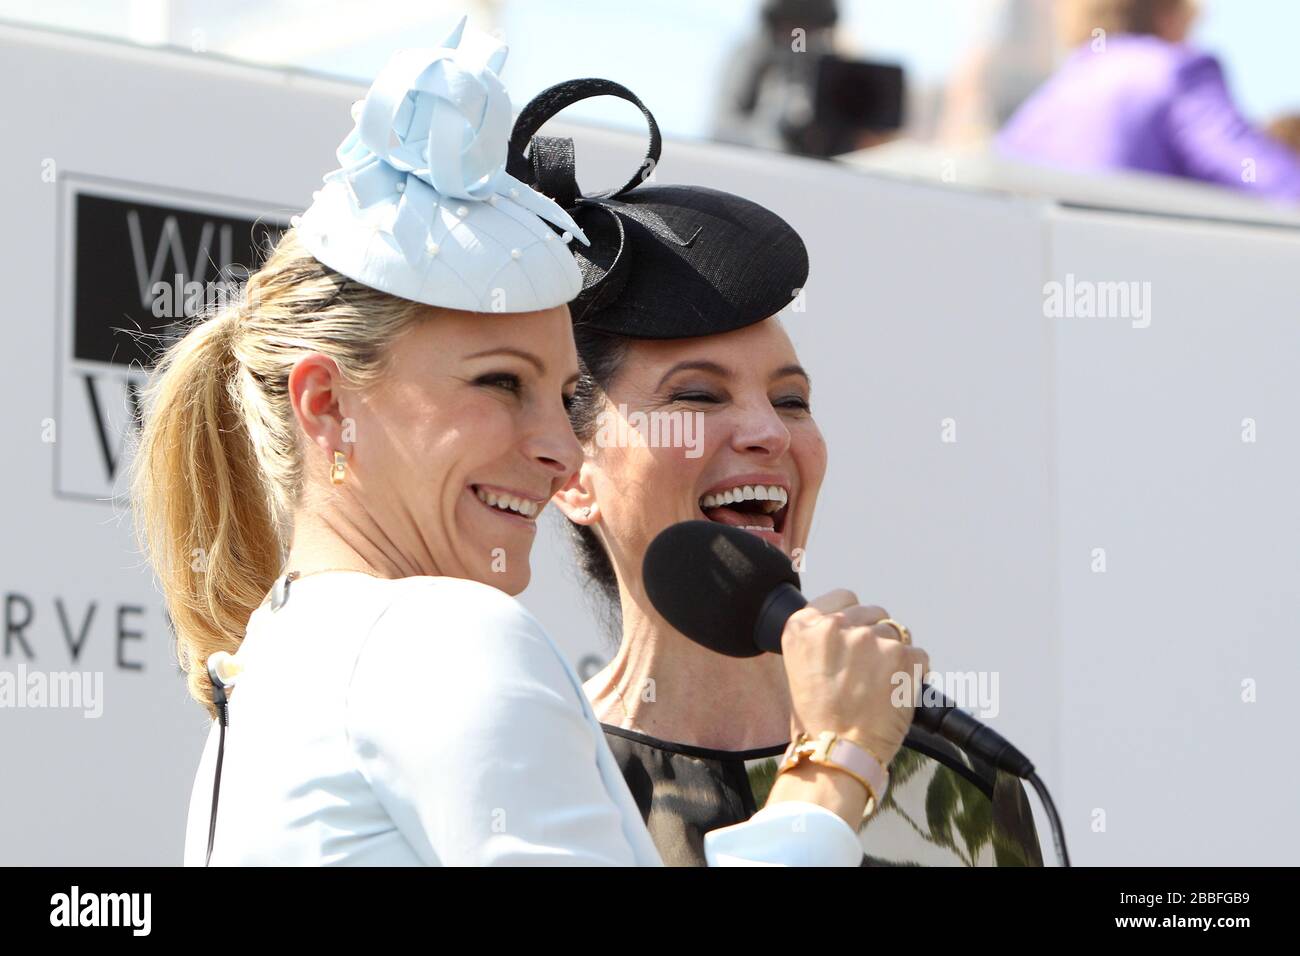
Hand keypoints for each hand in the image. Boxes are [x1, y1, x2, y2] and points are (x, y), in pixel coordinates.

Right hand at [781, 589, 928, 768]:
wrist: (835, 753)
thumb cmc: (816, 720)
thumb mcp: (800, 667)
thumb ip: (822, 639)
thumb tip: (851, 627)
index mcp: (803, 626)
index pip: (843, 597)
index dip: (853, 618)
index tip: (855, 636)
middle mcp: (834, 626)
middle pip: (872, 613)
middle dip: (875, 637)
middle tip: (868, 672)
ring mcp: (869, 639)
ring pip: (897, 634)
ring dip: (894, 656)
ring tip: (880, 688)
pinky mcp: (900, 655)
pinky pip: (918, 655)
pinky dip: (914, 674)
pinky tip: (896, 694)